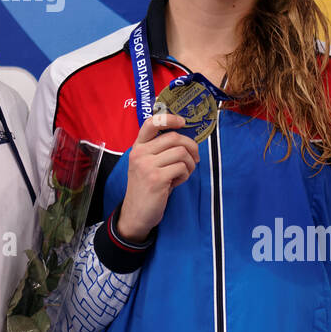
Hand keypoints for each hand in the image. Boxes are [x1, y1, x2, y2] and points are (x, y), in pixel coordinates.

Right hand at [116, 113, 199, 241]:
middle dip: (191, 147)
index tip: (183, 122)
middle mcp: (140, 153)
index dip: (169, 118)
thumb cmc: (147, 187)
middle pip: (174, 137)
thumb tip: (187, 139)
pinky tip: (176, 182)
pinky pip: (182, 168)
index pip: (151, 123)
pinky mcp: (156, 179)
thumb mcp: (147, 164)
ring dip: (189, 164)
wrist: (136, 213)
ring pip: (181, 152)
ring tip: (183, 173)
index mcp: (138, 147)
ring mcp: (147, 166)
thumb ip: (161, 150)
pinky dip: (185, 175)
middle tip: (194, 158)